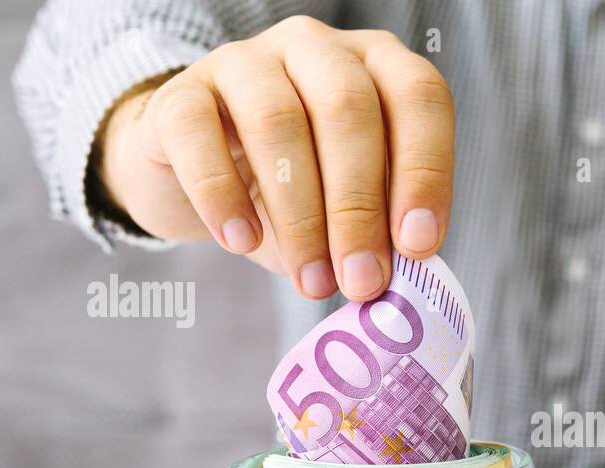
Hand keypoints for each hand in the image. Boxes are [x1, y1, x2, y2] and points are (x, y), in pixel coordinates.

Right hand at [97, 15, 454, 300]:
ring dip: (299, 215)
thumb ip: (382, 228)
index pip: (418, 97)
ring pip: (277, 120)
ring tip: (311, 281)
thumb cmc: (299, 192)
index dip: (425, 171)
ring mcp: (245, 61)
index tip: (418, 246)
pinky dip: (220, 193)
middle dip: (359, 207)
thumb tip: (402, 279)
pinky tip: (241, 242)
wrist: (201, 178)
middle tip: (361, 280)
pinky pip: (196, 131)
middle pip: (348, 109)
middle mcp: (317, 49)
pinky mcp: (180, 93)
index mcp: (377, 67)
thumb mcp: (352, 207)